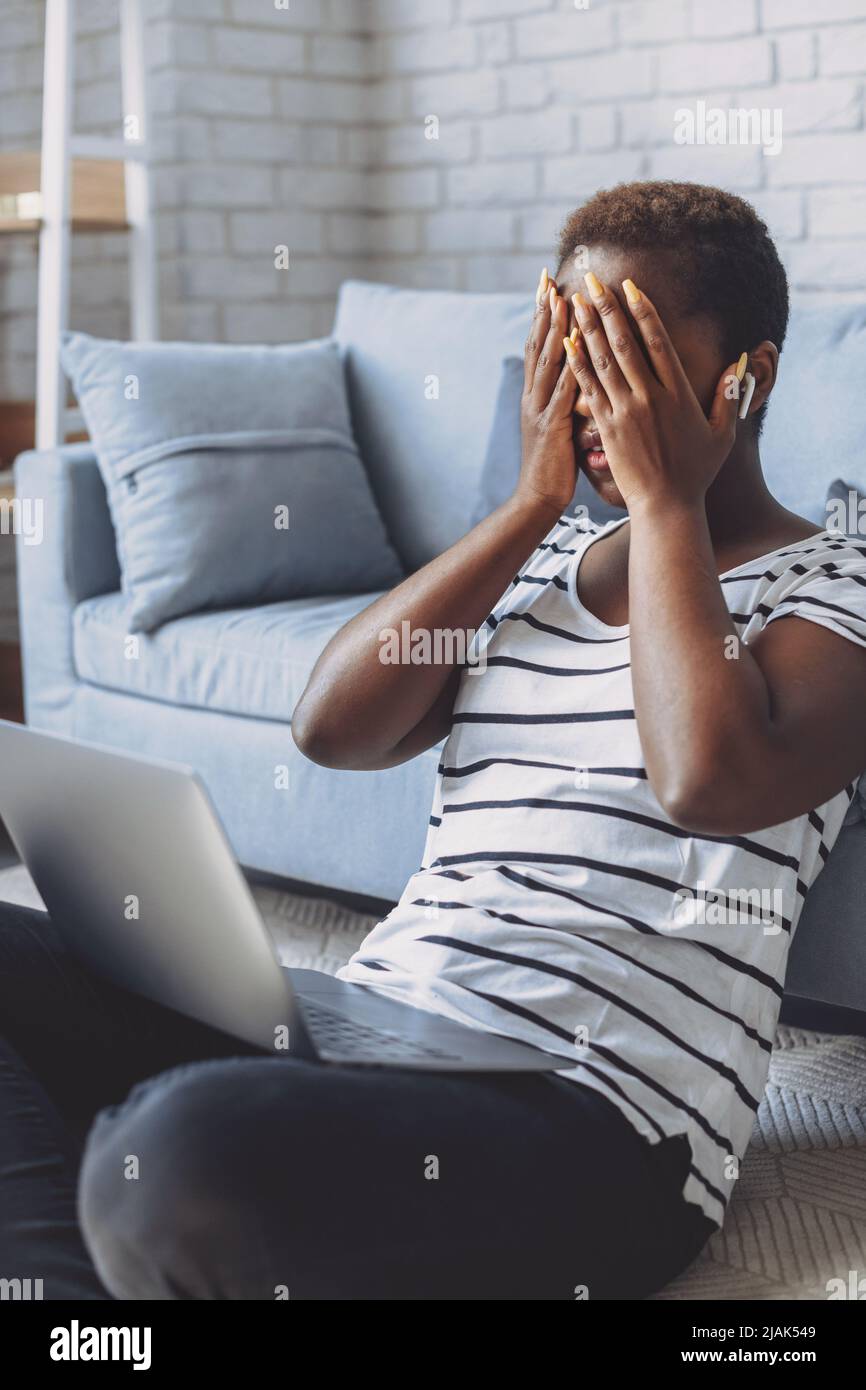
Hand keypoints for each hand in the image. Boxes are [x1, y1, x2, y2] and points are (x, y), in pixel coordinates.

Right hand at [515, 269, 578, 517]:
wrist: (537, 499)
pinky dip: (568, 366)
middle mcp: (533, 397)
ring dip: (554, 329)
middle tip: (548, 277)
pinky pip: (561, 391)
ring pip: (546, 362)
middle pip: (537, 345)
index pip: (538, 346)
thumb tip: (580, 381)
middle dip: (543, 310)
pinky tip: (575, 346)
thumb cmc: (554, 468)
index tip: (548, 284)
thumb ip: (565, 402)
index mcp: (536, 395)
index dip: (542, 315)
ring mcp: (540, 410)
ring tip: (561, 298)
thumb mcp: (559, 427)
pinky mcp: (552, 427)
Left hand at [564, 273, 745, 514]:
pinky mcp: (607, 428)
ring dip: (587, 328)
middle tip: (592, 280)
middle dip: (607, 309)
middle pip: (626, 343)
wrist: (666, 506)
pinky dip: (578, 363)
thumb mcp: (722, 435)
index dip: (642, 311)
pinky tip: (567, 342)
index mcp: (678, 394)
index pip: (659, 342)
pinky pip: (589, 389)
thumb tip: (740, 364)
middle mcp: (650, 397)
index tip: (630, 287)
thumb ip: (729, 397)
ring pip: (603, 361)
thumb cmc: (695, 472)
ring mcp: (626, 412)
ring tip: (574, 301)